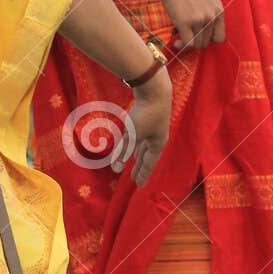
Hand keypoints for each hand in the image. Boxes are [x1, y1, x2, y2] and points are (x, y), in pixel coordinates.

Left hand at [115, 68, 171, 185]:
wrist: (154, 89)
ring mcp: (153, 126)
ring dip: (138, 154)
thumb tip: (115, 170)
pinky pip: (141, 135)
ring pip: (144, 145)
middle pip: (147, 156)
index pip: (148, 164)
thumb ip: (123, 151)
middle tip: (135, 178)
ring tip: (134, 162)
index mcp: (157, 144)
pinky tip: (133, 140)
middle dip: (140, 167)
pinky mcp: (148, 117)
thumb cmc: (145, 114)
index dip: (143, 174)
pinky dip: (136, 141)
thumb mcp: (132, 135)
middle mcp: (157, 137)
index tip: (139, 185)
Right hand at [152, 0, 224, 49]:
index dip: (208, 40)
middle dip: (195, 42)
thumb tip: (205, 26)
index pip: (220, 37)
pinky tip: (176, 42)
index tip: (199, 36)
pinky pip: (188, 44)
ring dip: (187, 45)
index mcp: (218, 10)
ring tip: (179, 40)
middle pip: (206, 42)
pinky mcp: (185, 22)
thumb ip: (209, 10)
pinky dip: (181, 46)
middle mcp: (211, 16)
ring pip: (197, 45)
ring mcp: (199, 20)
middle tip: (185, 38)